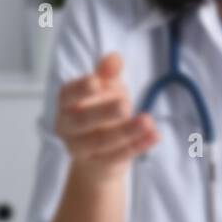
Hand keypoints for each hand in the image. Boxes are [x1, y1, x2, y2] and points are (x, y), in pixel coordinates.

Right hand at [55, 52, 158, 186]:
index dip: (81, 89)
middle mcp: (68, 126)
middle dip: (104, 112)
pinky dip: (138, 146)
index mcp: (66, 103)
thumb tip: (114, 57)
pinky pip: (119, 156)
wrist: (99, 152)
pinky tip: (155, 135)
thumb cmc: (101, 111)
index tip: (97, 81)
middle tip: (125, 105)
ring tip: (148, 121)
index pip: (68, 94)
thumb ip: (108, 74)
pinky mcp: (100, 163)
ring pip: (102, 141)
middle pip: (83, 120)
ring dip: (126, 131)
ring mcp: (81, 148)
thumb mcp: (106, 89)